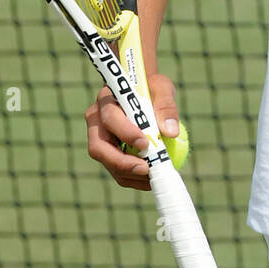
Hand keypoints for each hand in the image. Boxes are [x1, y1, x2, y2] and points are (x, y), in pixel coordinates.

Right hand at [85, 72, 180, 190]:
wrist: (142, 92)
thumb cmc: (151, 87)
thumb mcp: (161, 87)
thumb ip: (166, 106)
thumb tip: (171, 132)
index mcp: (106, 100)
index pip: (110, 118)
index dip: (125, 133)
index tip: (145, 144)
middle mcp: (97, 121)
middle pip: (99, 147)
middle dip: (121, 162)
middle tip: (146, 169)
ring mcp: (100, 138)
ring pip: (107, 162)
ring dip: (129, 174)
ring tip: (152, 177)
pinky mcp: (108, 152)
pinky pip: (116, 170)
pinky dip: (132, 178)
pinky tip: (149, 180)